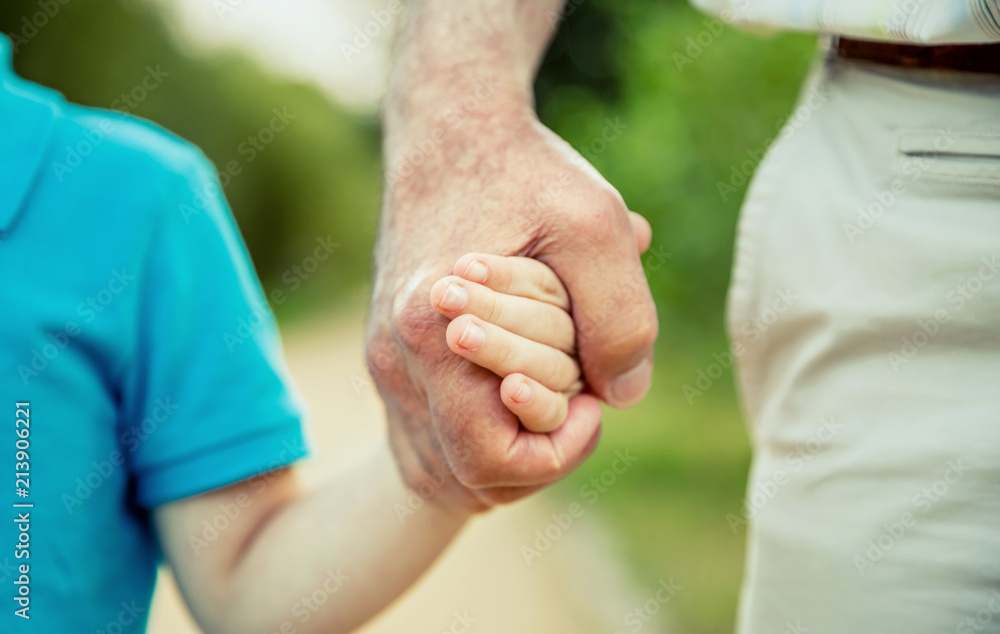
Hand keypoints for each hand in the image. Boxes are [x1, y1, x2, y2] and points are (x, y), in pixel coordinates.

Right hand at [367, 100, 657, 514]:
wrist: (452, 132)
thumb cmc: (526, 173)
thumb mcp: (597, 226)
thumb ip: (622, 319)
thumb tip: (620, 398)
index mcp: (432, 334)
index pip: (491, 461)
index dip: (559, 449)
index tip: (594, 396)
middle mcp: (395, 361)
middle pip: (467, 478)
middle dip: (539, 454)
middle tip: (577, 396)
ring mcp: (385, 363)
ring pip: (442, 469)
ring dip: (507, 453)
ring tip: (547, 398)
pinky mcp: (390, 357)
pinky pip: (425, 439)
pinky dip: (475, 440)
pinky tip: (512, 399)